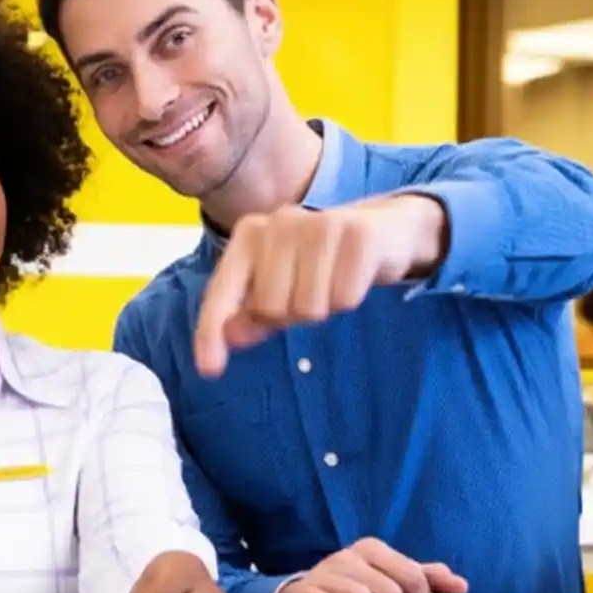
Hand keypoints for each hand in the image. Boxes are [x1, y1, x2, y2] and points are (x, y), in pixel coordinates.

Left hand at [193, 194, 446, 375]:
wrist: (383, 230)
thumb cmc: (319, 264)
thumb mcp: (279, 286)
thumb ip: (249, 312)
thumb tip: (231, 336)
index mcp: (250, 235)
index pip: (221, 292)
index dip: (210, 332)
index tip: (209, 370)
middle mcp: (279, 222)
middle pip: (270, 309)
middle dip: (291, 314)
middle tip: (310, 291)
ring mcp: (319, 224)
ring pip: (308, 308)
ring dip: (324, 307)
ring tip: (332, 282)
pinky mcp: (358, 235)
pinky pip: (344, 299)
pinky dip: (350, 299)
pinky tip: (354, 276)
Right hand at [273, 538, 467, 592]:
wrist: (313, 588)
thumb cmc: (363, 583)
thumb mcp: (395, 577)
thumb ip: (428, 579)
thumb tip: (462, 585)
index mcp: (372, 549)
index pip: (411, 573)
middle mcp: (348, 556)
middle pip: (388, 588)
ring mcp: (324, 573)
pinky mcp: (305, 590)